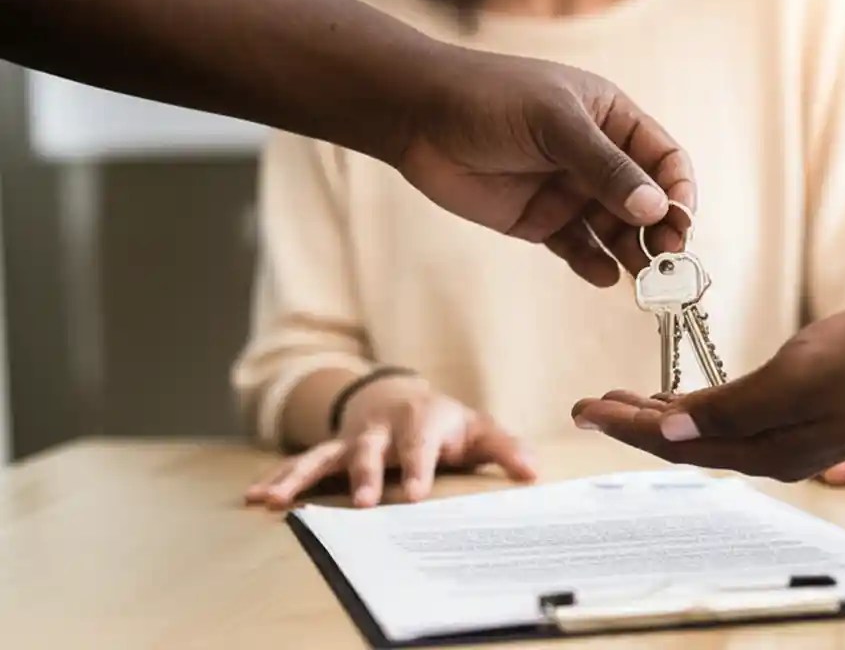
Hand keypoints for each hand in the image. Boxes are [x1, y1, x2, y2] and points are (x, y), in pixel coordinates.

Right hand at [245, 385, 534, 509]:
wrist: (401, 396)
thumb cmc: (445, 422)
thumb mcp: (477, 430)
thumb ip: (504, 449)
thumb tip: (533, 473)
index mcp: (423, 422)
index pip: (422, 445)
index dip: (418, 467)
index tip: (414, 494)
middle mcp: (383, 428)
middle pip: (371, 450)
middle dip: (365, 475)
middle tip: (363, 503)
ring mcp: (352, 439)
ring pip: (325, 456)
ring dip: (301, 477)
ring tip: (275, 499)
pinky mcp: (330, 450)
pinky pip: (301, 463)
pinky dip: (279, 477)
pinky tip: (257, 496)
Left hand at [401, 47, 695, 285]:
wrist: (416, 116)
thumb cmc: (489, 99)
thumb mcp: (555, 124)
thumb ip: (605, 168)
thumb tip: (656, 209)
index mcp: (611, 119)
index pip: (664, 160)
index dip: (678, 191)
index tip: (681, 222)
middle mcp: (597, 157)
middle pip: (646, 202)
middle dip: (660, 232)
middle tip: (668, 263)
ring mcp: (569, 191)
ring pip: (615, 230)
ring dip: (632, 254)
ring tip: (642, 281)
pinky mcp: (539, 221)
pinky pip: (577, 249)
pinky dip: (593, 265)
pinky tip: (603, 277)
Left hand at [571, 307, 844, 481]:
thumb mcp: (795, 378)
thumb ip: (730, 407)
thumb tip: (669, 428)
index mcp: (764, 449)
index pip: (676, 444)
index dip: (627, 427)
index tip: (585, 407)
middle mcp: (770, 453)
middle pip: (684, 443)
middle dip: (634, 424)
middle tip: (591, 403)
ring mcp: (787, 437)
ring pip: (706, 432)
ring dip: (663, 416)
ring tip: (624, 399)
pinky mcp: (801, 416)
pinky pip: (733, 420)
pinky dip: (700, 408)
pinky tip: (686, 396)